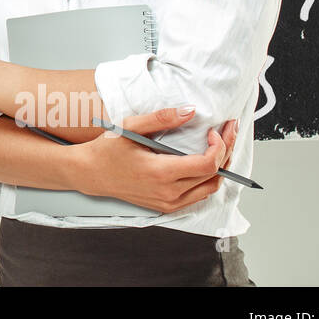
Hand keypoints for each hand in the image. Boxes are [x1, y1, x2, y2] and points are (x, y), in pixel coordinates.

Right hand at [74, 108, 238, 212]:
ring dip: (220, 167)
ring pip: (210, 188)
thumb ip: (162, 118)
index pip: (207, 164)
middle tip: (228, 132)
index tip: (215, 131)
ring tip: (220, 146)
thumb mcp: (131, 127)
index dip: (219, 146)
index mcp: (161, 173)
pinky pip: (198, 196)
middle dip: (226, 151)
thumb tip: (190, 111)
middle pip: (214, 176)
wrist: (91, 174)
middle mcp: (168, 192)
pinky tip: (205, 163)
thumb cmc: (107, 150)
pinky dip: (207, 180)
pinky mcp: (167, 206)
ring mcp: (168, 202)